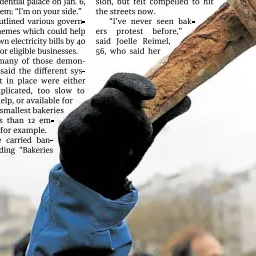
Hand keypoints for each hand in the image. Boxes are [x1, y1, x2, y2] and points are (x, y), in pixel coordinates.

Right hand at [58, 73, 190, 198]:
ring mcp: (80, 116)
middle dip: (133, 117)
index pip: (119, 80)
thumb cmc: (120, 147)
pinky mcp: (69, 133)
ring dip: (121, 140)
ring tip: (127, 150)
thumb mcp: (143, 132)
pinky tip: (111, 157)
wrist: (94, 176)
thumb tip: (186, 99)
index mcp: (112, 95)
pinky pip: (91, 140)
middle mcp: (94, 102)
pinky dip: (107, 152)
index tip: (152, 94)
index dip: (135, 83)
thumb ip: (162, 114)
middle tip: (146, 134)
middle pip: (111, 98)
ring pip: (103, 122)